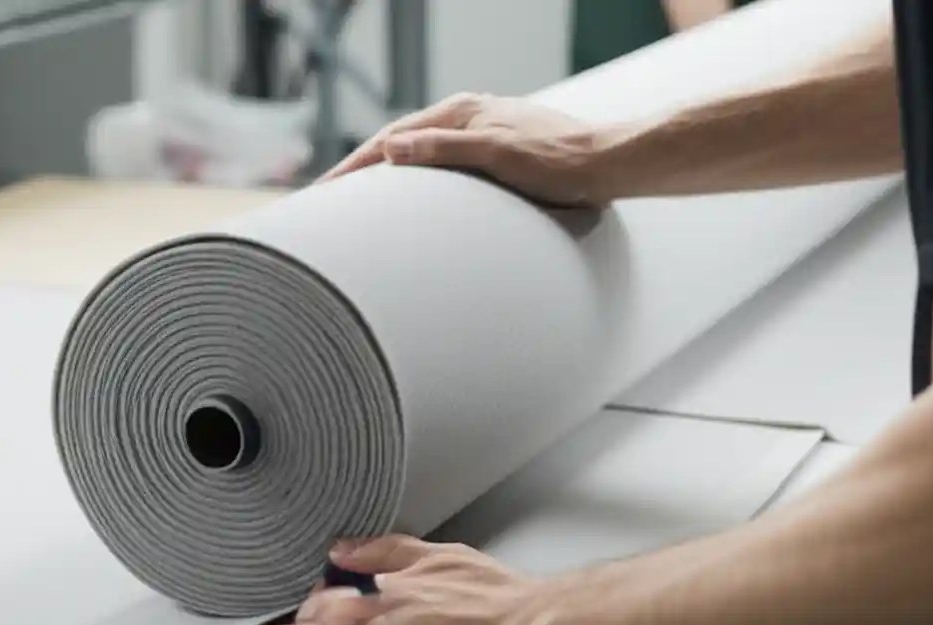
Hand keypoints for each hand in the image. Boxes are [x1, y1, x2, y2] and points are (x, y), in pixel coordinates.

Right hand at [318, 93, 625, 206]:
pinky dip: (415, 180)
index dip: (354, 167)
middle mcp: (467, 116)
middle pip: (399, 144)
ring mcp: (481, 132)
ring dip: (386, 176)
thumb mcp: (498, 157)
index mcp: (461, 112)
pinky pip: (439, 164)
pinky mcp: (494, 151)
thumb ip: (444, 151)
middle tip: (326, 200)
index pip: (391, 140)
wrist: (609, 166)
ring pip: (418, 154)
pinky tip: (413, 199)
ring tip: (358, 203)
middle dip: (361, 171)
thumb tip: (392, 150)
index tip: (323, 193)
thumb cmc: (560, 164)